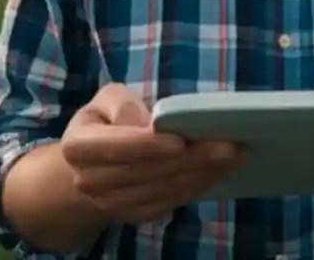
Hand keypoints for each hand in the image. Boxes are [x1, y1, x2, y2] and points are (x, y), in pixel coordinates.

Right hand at [59, 83, 243, 224]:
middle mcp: (91, 181)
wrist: (86, 168)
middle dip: (192, 159)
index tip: (181, 139)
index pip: (119, 146)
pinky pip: (170, 203)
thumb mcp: (105, 99)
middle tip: (229, 145)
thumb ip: (120, 103)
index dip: (150, 145)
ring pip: (164, 189)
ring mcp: (112, 204)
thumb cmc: (103, 123)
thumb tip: (147, 122)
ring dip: (202, 174)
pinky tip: (219, 172)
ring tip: (234, 156)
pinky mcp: (133, 215)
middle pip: (149, 171)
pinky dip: (197, 187)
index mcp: (79, 147)